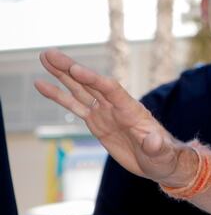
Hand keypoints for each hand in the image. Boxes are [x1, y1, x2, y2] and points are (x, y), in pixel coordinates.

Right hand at [35, 50, 192, 187]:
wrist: (160, 161)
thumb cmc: (165, 157)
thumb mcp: (163, 155)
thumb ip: (157, 147)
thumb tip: (153, 140)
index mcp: (132, 111)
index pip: (111, 90)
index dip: (94, 79)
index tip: (75, 68)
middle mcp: (116, 106)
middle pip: (91, 83)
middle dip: (71, 68)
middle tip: (50, 53)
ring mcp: (105, 112)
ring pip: (80, 89)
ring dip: (62, 73)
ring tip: (44, 57)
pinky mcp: (96, 121)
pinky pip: (74, 105)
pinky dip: (58, 95)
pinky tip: (42, 84)